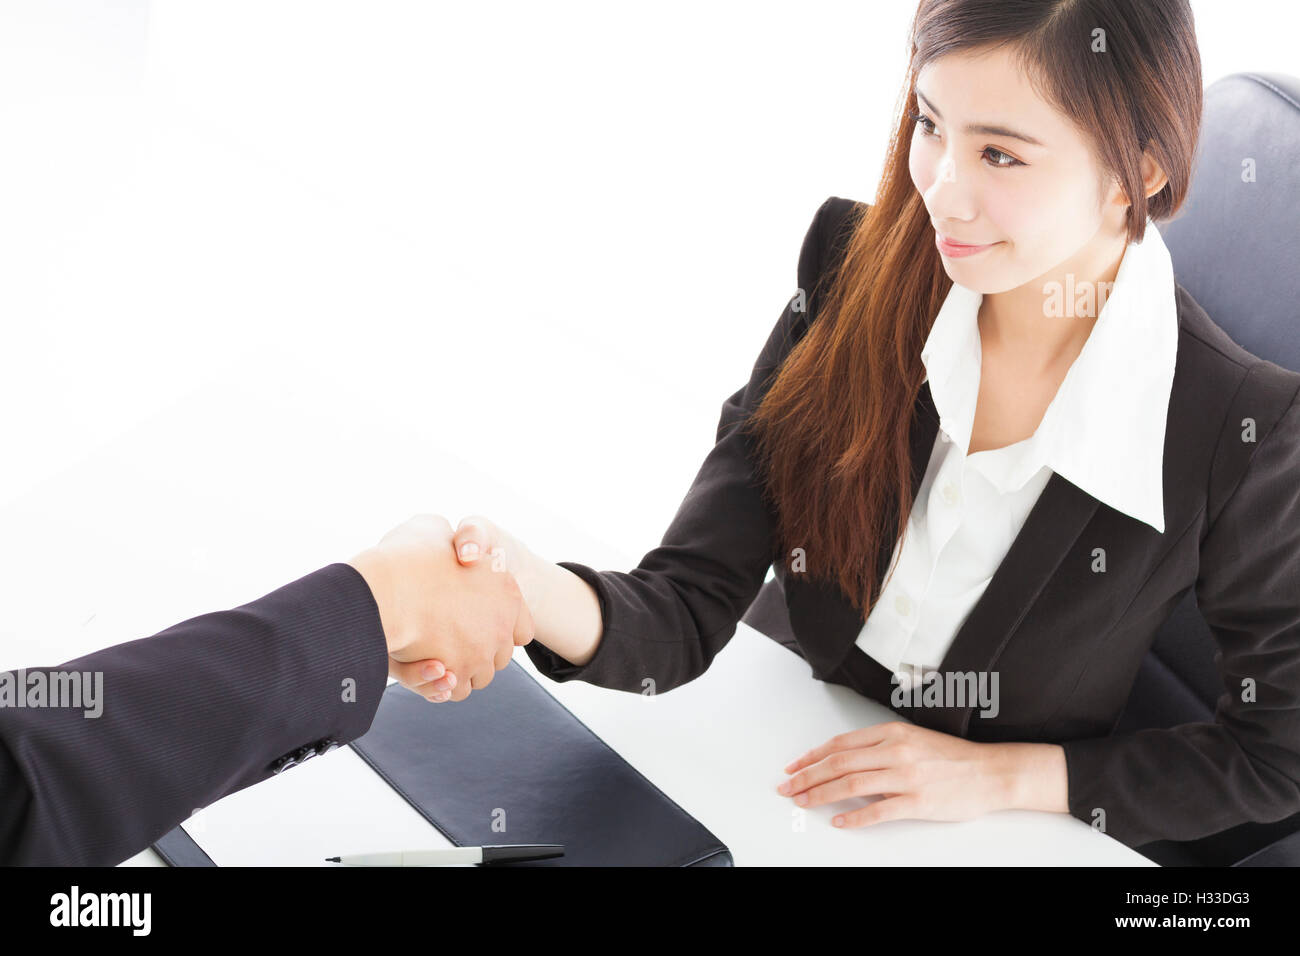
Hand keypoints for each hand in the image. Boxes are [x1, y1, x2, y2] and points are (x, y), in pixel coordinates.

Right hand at [346, 514, 534, 703]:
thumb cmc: (406, 557)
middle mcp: (502, 623)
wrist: (386, 588)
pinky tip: (424, 667)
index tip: (476, 626)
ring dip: (458, 670)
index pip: (521, 629)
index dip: (499, 629)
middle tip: (448, 642)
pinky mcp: (458, 673)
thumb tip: (458, 548)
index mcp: (506, 589)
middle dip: (477, 652)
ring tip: (432, 656)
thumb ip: (450, 539)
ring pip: (477, 675)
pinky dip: (439, 685)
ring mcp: (482, 651)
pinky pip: (454, 690)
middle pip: (498, 655)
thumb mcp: (433, 530)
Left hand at [776, 721, 1024, 827]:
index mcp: (892, 733)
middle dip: (806, 776)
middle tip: (786, 787)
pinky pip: (877, 811)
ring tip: (803, 802)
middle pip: (838, 764)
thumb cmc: (952, 758)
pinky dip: (854, 817)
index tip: (794, 767)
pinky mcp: (917, 801)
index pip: (840, 744)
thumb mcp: (912, 740)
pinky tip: (838, 821)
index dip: (812, 756)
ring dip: (820, 795)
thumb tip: (844, 762)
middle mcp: (895, 751)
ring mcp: (906, 777)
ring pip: (850, 785)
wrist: (991, 772)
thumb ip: (879, 748)